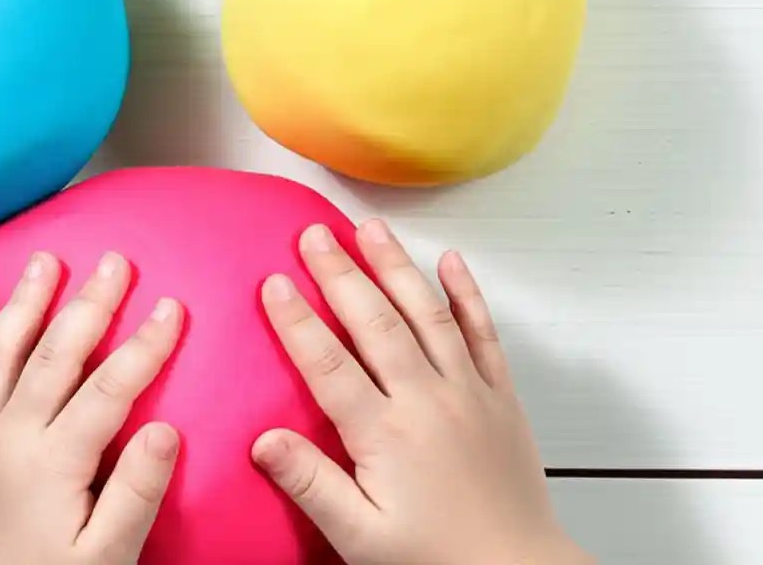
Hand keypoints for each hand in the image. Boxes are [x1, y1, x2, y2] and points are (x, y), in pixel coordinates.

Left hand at [0, 251, 183, 564]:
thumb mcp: (105, 559)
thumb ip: (135, 494)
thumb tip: (167, 429)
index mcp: (53, 462)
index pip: (111, 388)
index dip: (146, 345)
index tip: (173, 307)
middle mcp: (8, 436)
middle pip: (55, 353)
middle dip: (90, 303)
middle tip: (116, 261)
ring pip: (1, 350)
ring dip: (25, 301)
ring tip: (47, 260)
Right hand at [252, 221, 590, 564]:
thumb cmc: (437, 558)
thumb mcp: (361, 536)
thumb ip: (311, 484)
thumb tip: (262, 442)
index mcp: (386, 433)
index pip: (329, 363)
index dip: (297, 320)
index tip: (274, 283)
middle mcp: (427, 400)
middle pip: (375, 321)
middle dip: (340, 272)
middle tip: (314, 235)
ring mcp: (468, 391)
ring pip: (427, 313)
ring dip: (396, 267)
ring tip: (370, 229)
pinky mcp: (499, 395)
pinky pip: (483, 333)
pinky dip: (467, 295)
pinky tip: (451, 263)